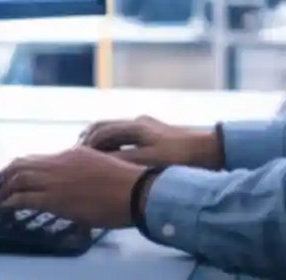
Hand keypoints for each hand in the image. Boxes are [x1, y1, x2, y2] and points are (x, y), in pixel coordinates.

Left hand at [0, 147, 145, 227]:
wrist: (135, 191)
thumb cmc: (127, 184)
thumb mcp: (103, 167)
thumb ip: (89, 172)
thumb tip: (84, 186)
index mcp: (73, 154)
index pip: (39, 158)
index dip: (23, 168)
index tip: (16, 177)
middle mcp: (60, 163)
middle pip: (22, 164)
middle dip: (7, 176)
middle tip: (0, 187)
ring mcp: (56, 180)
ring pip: (18, 178)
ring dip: (5, 189)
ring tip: (0, 199)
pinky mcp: (54, 199)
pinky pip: (23, 198)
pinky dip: (10, 203)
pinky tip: (7, 208)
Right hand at [80, 115, 222, 168]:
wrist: (211, 150)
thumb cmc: (179, 158)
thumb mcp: (148, 161)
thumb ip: (121, 160)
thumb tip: (96, 163)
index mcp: (135, 126)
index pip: (100, 132)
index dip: (85, 145)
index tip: (74, 159)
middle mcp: (138, 122)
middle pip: (104, 127)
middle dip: (88, 140)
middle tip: (75, 157)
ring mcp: (147, 127)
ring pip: (115, 131)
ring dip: (100, 143)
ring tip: (90, 159)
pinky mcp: (156, 134)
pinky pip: (126, 137)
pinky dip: (113, 145)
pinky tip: (114, 160)